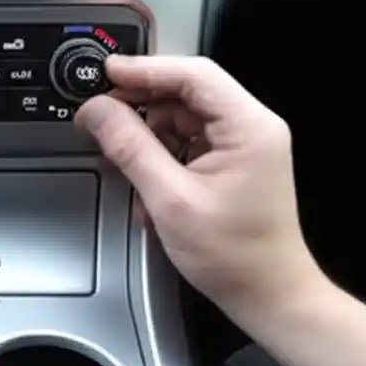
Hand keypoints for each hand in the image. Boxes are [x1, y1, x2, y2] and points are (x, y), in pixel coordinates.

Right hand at [75, 55, 324, 316]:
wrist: (268, 296)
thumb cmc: (236, 256)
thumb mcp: (171, 200)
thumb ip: (130, 147)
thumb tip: (98, 111)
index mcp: (249, 127)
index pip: (193, 74)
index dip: (145, 69)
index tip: (107, 73)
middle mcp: (251, 127)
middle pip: (185, 92)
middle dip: (139, 104)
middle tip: (99, 116)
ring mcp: (242, 144)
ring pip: (181, 116)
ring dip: (146, 135)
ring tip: (120, 160)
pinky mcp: (231, 161)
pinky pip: (186, 140)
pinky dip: (159, 154)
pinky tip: (143, 181)